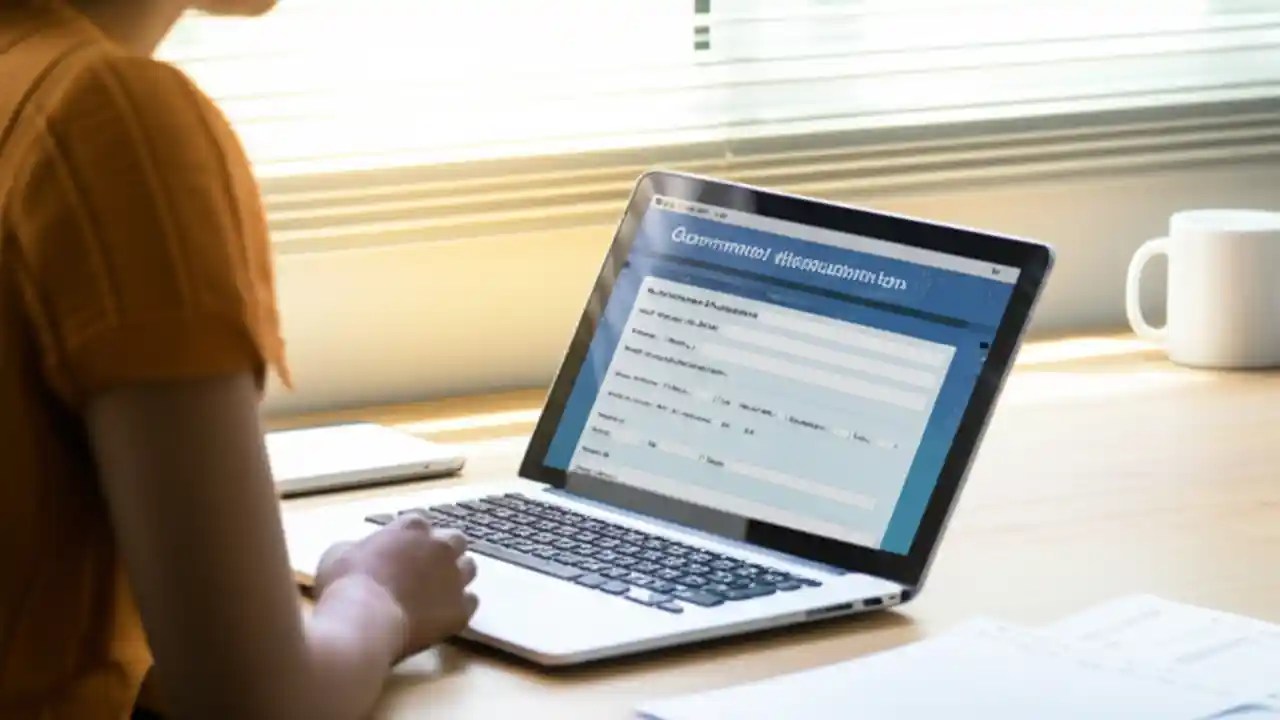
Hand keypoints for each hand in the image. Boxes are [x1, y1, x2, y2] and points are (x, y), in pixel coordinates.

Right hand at [314, 515, 478, 659]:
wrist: (363, 621)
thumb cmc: (345, 585)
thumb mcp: (338, 554)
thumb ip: (358, 546)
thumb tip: (359, 551)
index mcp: (411, 528)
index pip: (420, 524)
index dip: (411, 539)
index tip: (401, 553)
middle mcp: (440, 546)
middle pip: (454, 540)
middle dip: (443, 551)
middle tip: (426, 570)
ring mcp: (454, 577)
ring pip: (469, 568)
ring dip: (456, 576)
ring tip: (438, 592)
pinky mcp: (460, 608)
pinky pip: (471, 602)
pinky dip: (458, 607)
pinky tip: (443, 616)